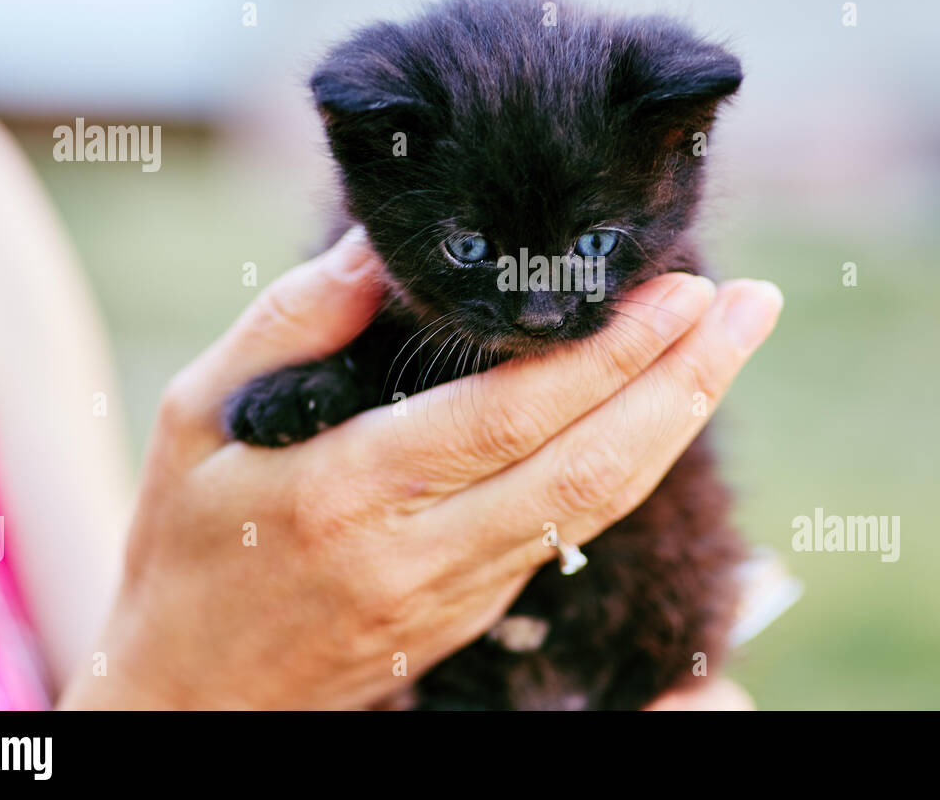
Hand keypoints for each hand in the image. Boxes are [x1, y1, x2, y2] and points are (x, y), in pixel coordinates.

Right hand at [59, 227, 782, 708]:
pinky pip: (571, 524)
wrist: (198, 695)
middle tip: (751, 303)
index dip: (610, 352)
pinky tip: (657, 399)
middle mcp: (425, 549)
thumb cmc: (189, 545)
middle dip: (687, 379)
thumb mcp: (198, 417)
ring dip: (679, 418)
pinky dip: (630, 455)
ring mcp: (462, 590)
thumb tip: (377, 245)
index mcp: (353, 489)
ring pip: (601, 504)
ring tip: (732, 340)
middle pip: (593, 466)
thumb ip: (290, 323)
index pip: (512, 415)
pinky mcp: (480, 608)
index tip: (681, 288)